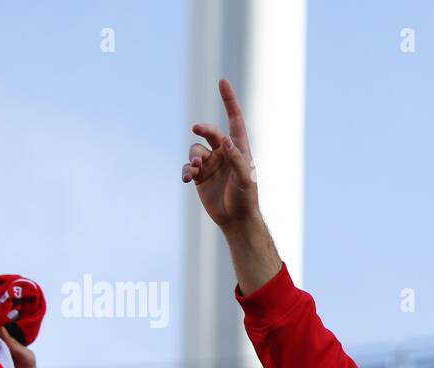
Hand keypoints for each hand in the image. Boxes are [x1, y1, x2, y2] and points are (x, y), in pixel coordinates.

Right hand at [183, 78, 259, 230]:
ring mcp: (211, 163)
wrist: (236, 219)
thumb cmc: (246, 199)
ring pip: (195, 150)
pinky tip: (188, 178)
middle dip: (203, 129)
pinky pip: (189, 166)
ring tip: (197, 169)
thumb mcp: (245, 179)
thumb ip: (237, 159)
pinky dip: (187, 170)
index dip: (229, 101)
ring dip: (193, 157)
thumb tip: (225, 140)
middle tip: (197, 130)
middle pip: (209, 132)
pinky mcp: (200, 176)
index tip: (222, 81)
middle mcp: (224, 153)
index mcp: (239, 149)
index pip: (234, 120)